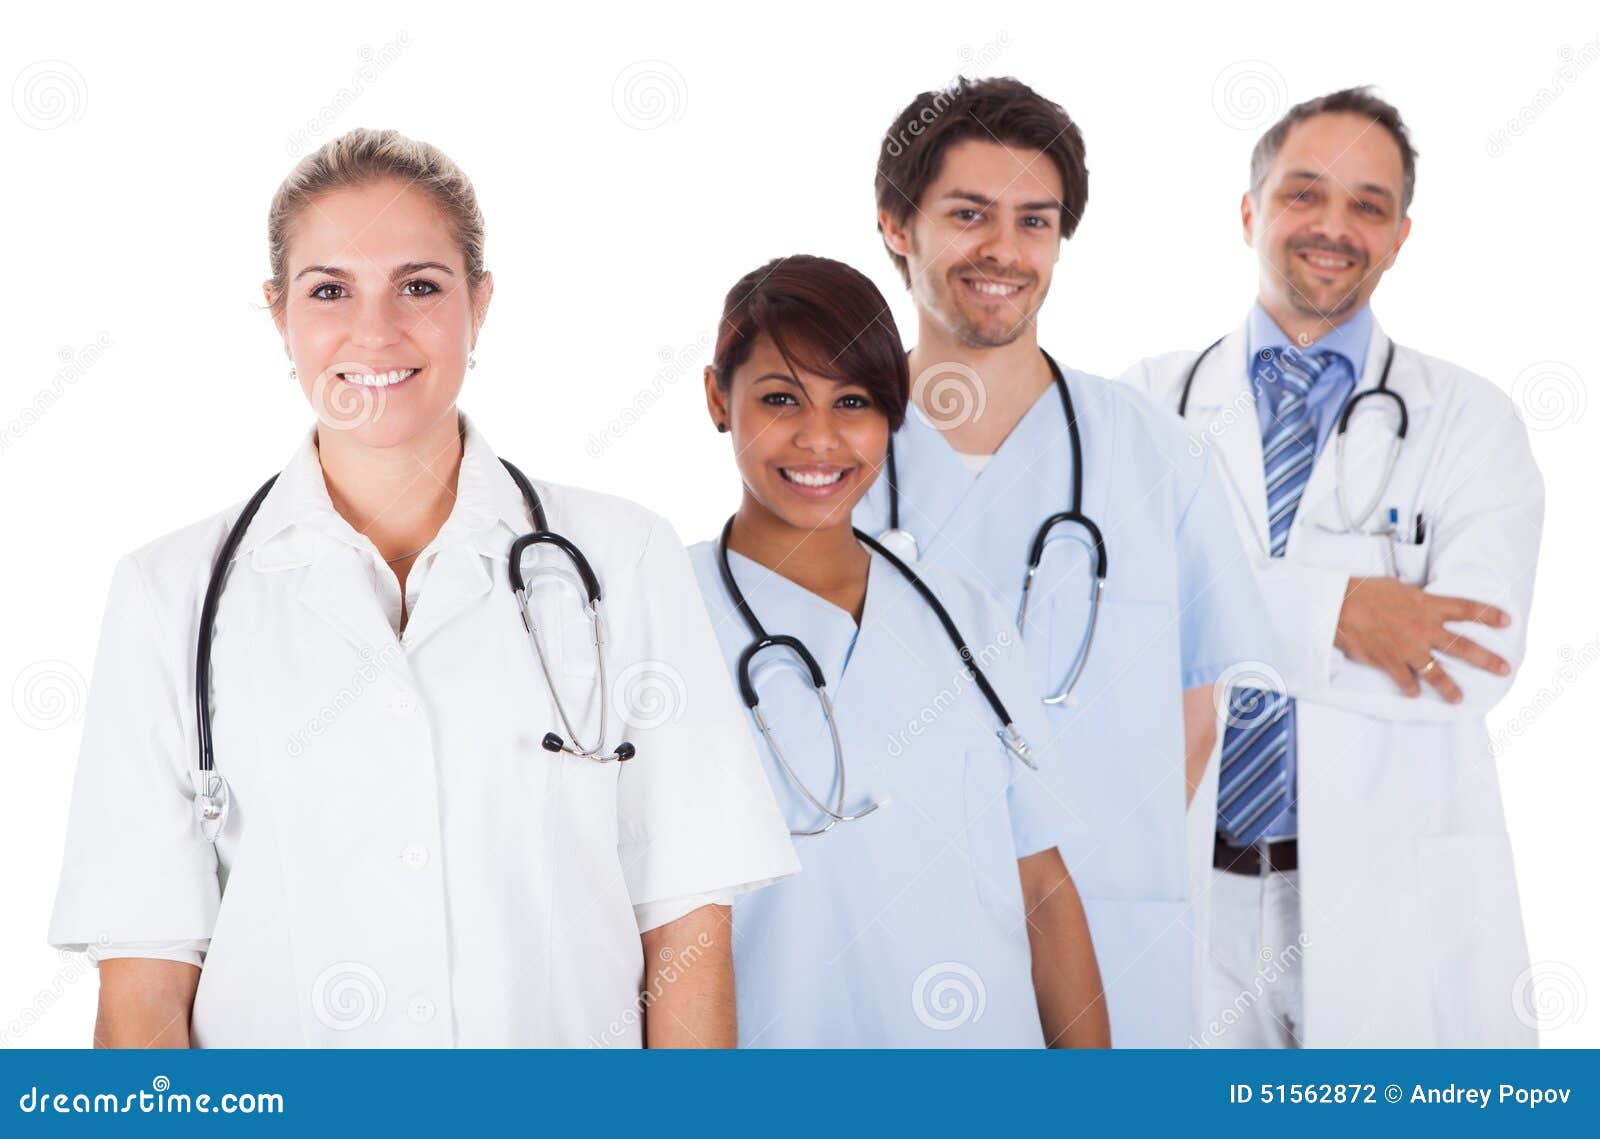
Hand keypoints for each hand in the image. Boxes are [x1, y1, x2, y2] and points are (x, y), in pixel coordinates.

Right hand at [1334, 576, 1511, 701]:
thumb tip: (1422, 603)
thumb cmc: (1364, 591)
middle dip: (1486, 659)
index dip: (1489, 615)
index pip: (1466, 609)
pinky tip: (1413, 694)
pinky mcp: (1389, 661)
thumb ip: (1415, 599)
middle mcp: (1423, 628)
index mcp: (1427, 605)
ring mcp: (1408, 648)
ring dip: (1450, 688)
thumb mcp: (1397, 588)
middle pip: (1463, 646)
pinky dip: (1409, 688)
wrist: (1339, 605)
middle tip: (1504, 669)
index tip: (1507, 621)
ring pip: (1437, 673)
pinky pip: (1405, 680)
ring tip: (1459, 699)